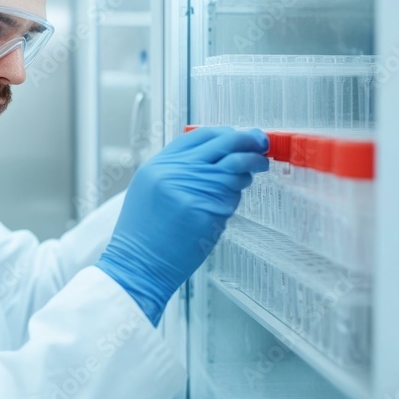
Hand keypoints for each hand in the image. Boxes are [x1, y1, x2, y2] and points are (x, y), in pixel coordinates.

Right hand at [96, 127, 268, 324]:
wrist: (137, 265)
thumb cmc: (144, 234)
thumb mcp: (150, 189)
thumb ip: (177, 169)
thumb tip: (215, 156)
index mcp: (158, 164)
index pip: (200, 135)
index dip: (226, 133)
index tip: (240, 135)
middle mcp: (174, 172)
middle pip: (223, 144)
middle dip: (248, 141)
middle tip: (261, 144)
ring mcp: (192, 190)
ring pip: (234, 168)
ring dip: (249, 169)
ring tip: (253, 172)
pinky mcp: (207, 210)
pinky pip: (233, 196)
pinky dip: (236, 197)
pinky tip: (227, 204)